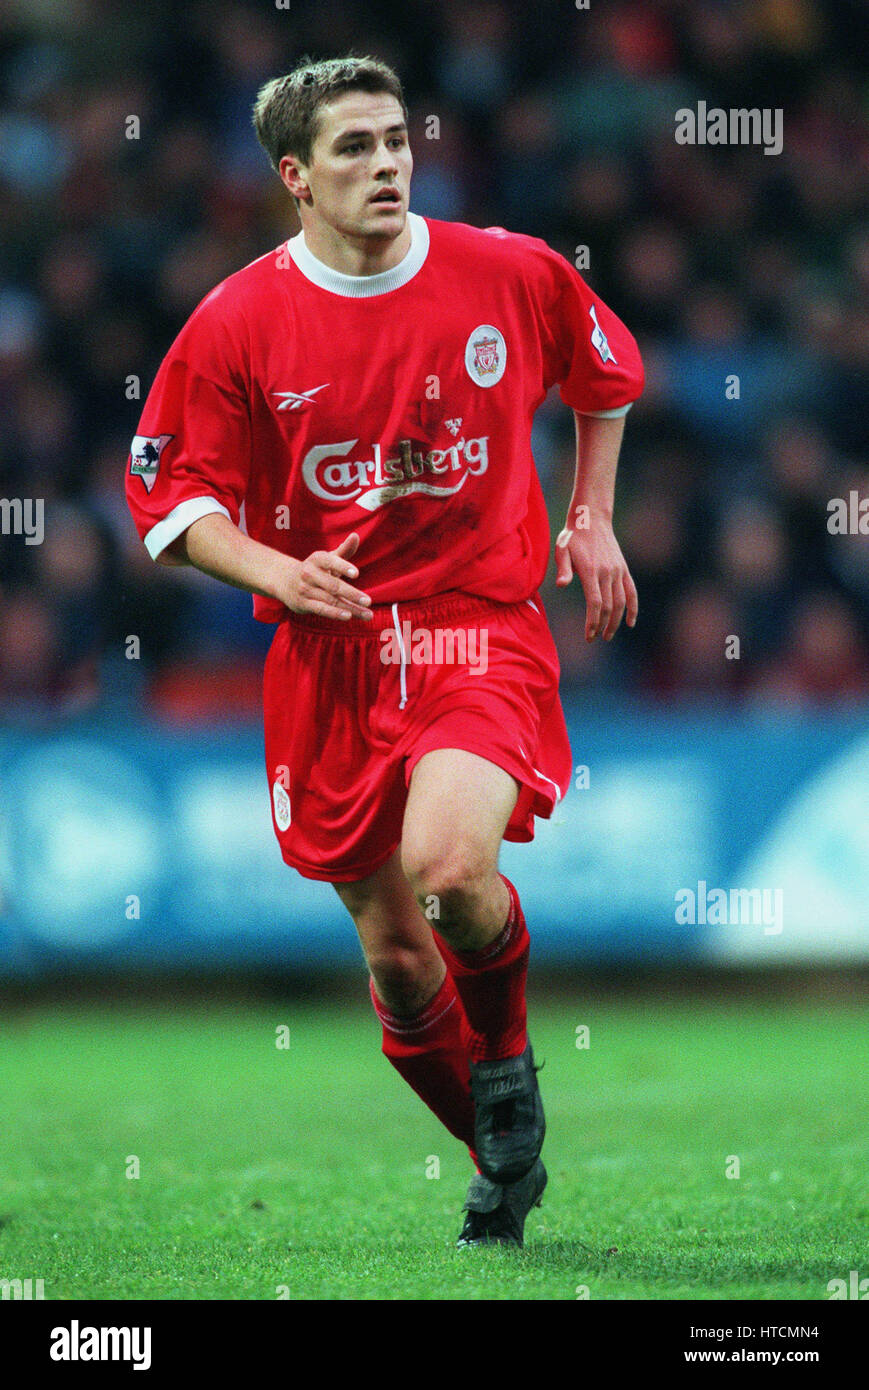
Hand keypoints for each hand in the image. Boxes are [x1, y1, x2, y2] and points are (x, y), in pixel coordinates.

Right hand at [283, 532, 372, 620]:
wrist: (285, 580)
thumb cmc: (315, 569)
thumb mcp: (327, 558)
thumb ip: (344, 550)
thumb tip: (355, 536)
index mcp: (317, 559)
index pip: (330, 562)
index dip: (343, 567)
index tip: (356, 574)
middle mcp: (309, 574)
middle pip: (333, 585)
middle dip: (352, 594)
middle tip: (368, 601)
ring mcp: (305, 590)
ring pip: (331, 600)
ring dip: (351, 608)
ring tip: (367, 614)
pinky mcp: (303, 604)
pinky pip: (321, 609)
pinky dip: (335, 613)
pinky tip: (348, 616)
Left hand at [554, 514, 637, 641]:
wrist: (591, 519)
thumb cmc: (572, 537)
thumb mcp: (562, 550)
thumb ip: (563, 569)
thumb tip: (561, 585)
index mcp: (591, 570)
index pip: (595, 603)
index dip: (593, 622)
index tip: (588, 636)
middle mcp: (607, 572)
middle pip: (608, 606)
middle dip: (602, 626)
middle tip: (594, 638)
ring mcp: (617, 571)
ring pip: (621, 602)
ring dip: (615, 621)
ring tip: (607, 635)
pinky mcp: (623, 569)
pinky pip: (632, 591)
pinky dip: (633, 608)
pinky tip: (630, 623)